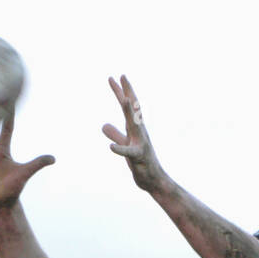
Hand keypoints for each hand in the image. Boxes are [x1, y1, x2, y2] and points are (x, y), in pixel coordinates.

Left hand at [102, 76, 164, 193]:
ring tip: (125, 100)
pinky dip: (120, 149)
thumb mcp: (125, 146)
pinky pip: (129, 153)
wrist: (154, 181)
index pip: (129, 107)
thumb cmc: (141, 163)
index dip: (122, 92)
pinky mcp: (138, 158)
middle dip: (128, 93)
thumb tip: (103, 125)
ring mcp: (141, 144)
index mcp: (135, 129)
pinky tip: (110, 147)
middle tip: (122, 76)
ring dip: (130, 113)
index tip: (117, 77)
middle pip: (133, 109)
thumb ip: (116, 134)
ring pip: (135, 126)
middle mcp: (140, 132)